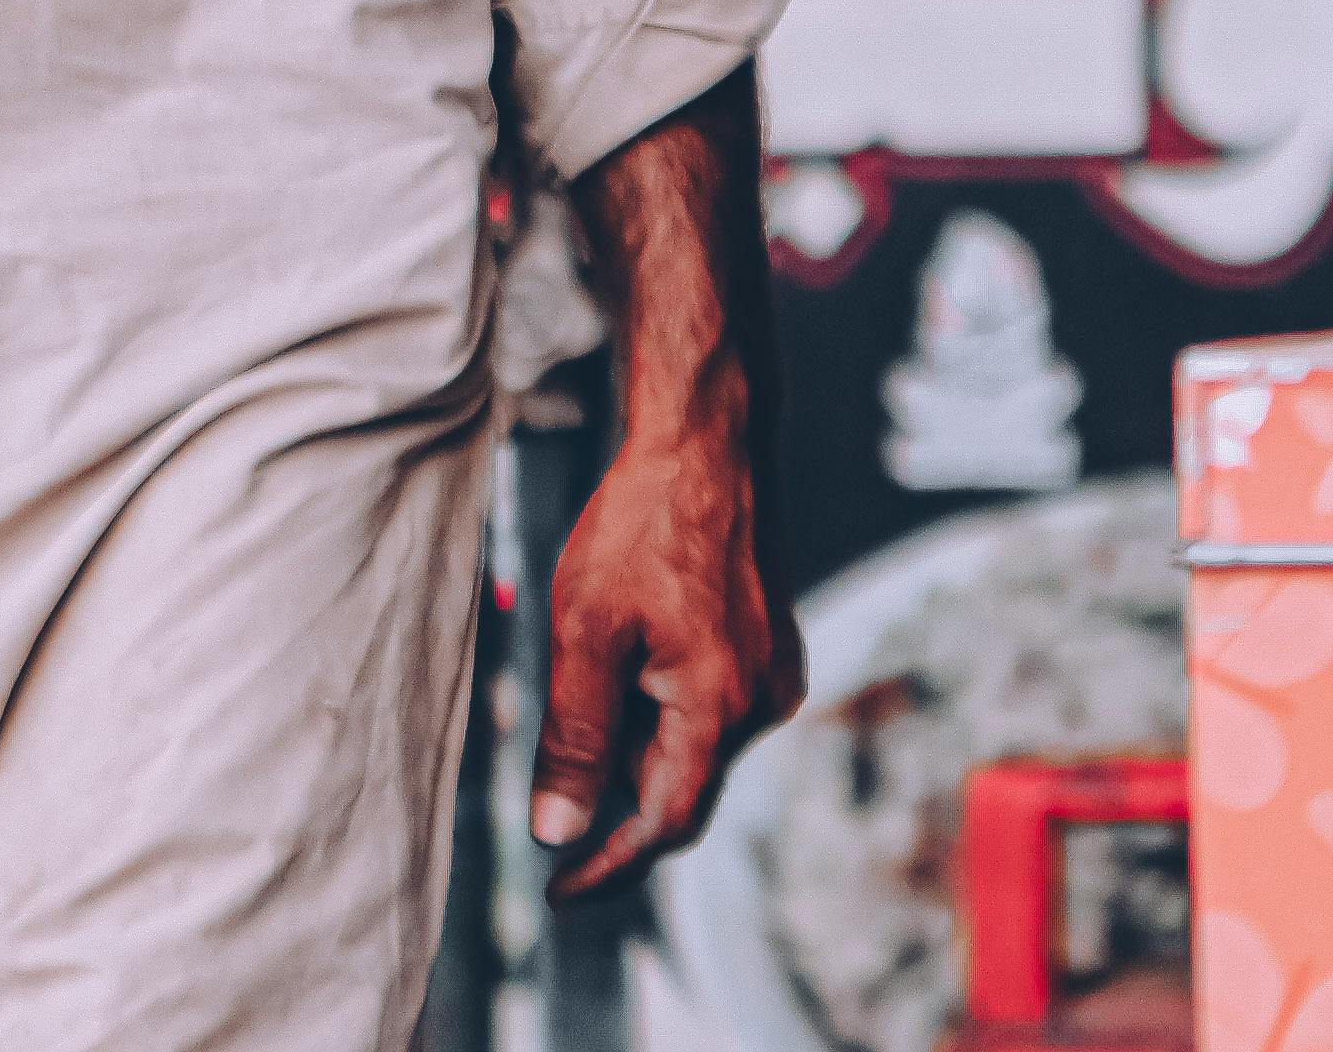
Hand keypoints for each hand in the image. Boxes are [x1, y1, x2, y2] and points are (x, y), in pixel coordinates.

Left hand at [527, 401, 803, 899]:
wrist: (706, 440)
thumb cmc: (642, 521)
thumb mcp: (584, 629)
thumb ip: (575, 738)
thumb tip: (556, 829)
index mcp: (719, 706)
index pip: (663, 825)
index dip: (607, 867)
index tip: (558, 892)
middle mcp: (763, 702)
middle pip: (679, 785)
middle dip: (616, 786)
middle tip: (560, 757)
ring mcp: (776, 674)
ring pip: (695, 744)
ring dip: (641, 735)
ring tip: (600, 658)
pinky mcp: (774, 648)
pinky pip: (714, 706)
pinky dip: (668, 702)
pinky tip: (636, 645)